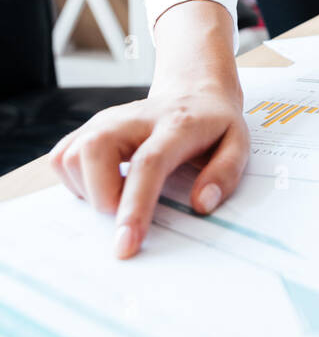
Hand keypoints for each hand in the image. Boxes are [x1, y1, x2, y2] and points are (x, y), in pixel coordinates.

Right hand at [49, 75, 248, 258]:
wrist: (194, 91)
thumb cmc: (214, 125)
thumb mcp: (238, 144)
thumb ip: (225, 174)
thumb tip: (201, 205)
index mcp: (176, 124)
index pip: (148, 163)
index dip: (134, 206)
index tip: (126, 244)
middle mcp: (134, 117)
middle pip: (94, 150)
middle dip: (100, 197)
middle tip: (125, 215)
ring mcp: (107, 119)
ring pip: (71, 155)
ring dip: (88, 191)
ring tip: (121, 195)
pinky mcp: (90, 126)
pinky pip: (62, 158)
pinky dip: (75, 181)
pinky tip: (104, 184)